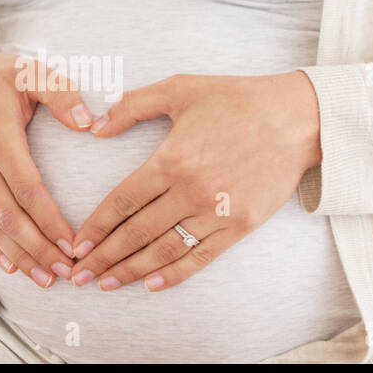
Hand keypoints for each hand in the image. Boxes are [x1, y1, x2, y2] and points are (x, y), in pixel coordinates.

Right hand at [0, 45, 95, 287]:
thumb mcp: (28, 70)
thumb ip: (60, 91)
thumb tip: (88, 122)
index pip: (26, 187)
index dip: (49, 219)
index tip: (75, 242)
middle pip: (9, 216)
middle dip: (39, 249)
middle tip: (70, 272)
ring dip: (21, 257)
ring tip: (50, 280)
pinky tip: (16, 268)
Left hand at [68, 71, 321, 291]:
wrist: (296, 118)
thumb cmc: (234, 99)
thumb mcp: (177, 89)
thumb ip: (132, 107)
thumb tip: (95, 127)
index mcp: (171, 160)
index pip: (122, 202)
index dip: (96, 226)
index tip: (76, 244)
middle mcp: (190, 192)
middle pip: (137, 233)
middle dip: (104, 256)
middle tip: (78, 275)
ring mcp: (217, 212)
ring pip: (165, 250)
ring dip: (132, 270)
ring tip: (106, 284)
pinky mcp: (242, 225)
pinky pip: (202, 257)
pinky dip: (175, 274)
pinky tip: (151, 284)